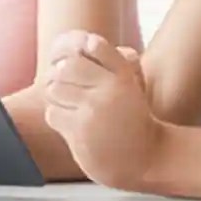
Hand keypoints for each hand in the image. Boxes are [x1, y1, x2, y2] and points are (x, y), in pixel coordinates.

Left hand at [43, 31, 166, 191]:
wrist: (147, 159)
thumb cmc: (134, 120)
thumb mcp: (131, 85)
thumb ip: (112, 62)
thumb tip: (87, 41)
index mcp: (123, 76)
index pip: (93, 47)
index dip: (78, 51)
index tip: (77, 64)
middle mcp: (109, 90)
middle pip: (67, 67)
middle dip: (61, 75)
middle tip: (67, 87)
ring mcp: (93, 111)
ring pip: (55, 89)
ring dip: (58, 97)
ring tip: (70, 106)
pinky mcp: (80, 132)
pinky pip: (53, 114)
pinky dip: (58, 117)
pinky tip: (72, 124)